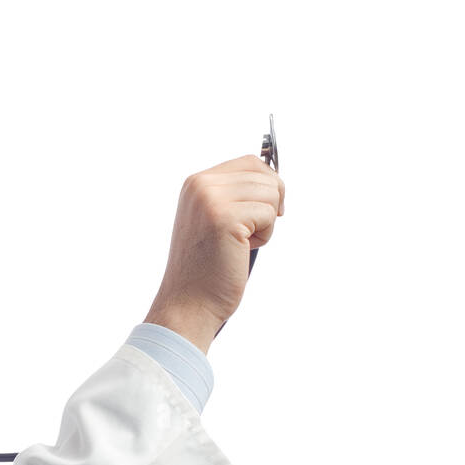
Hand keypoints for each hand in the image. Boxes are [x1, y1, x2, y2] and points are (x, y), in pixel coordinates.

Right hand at [144, 154, 284, 353]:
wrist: (189, 302)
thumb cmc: (207, 267)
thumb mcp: (213, 218)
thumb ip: (233, 194)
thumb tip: (275, 178)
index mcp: (195, 183)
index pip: (250, 163)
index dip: (267, 186)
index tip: (262, 213)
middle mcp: (200, 185)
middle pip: (265, 176)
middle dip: (268, 207)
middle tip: (247, 235)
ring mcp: (210, 200)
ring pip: (271, 193)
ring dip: (266, 223)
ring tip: (241, 243)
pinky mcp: (225, 219)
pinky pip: (269, 215)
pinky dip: (265, 237)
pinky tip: (241, 250)